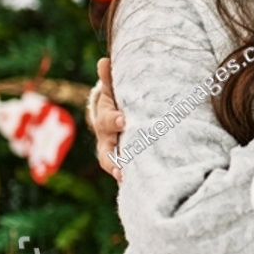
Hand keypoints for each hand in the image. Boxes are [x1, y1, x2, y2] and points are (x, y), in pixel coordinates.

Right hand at [91, 57, 126, 182]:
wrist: (116, 119)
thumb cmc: (118, 101)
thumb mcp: (112, 90)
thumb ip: (109, 79)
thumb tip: (104, 61)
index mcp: (107, 121)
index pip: (109, 122)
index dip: (115, 121)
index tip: (124, 120)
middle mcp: (109, 142)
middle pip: (107, 154)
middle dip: (114, 160)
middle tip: (121, 168)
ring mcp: (118, 155)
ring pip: (117, 168)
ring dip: (125, 176)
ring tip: (132, 183)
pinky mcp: (128, 165)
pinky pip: (131, 176)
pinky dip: (136, 183)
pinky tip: (150, 191)